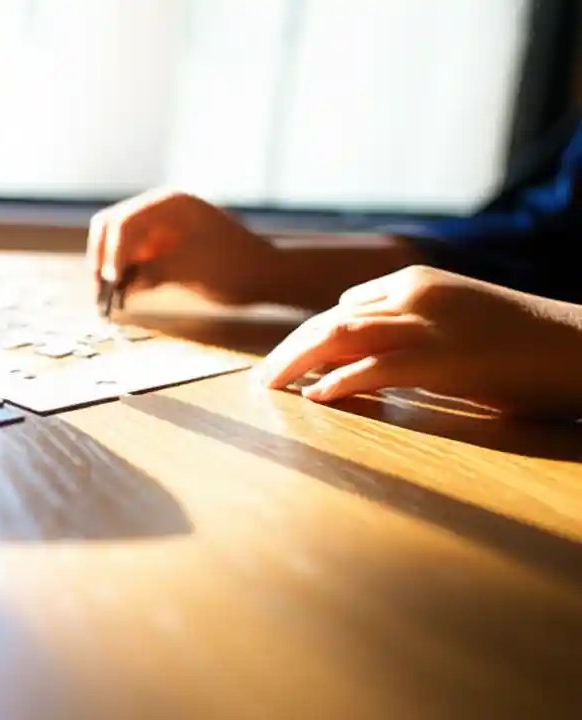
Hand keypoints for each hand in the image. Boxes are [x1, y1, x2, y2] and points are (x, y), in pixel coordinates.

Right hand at [87, 189, 279, 304]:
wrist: (267, 277)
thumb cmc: (235, 268)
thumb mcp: (190, 269)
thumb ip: (151, 272)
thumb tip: (118, 284)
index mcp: (169, 205)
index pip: (124, 222)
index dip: (112, 252)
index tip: (111, 281)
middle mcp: (160, 211)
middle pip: (112, 226)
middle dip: (103, 256)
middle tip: (100, 289)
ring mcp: (161, 229)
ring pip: (119, 243)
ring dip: (110, 268)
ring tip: (107, 298)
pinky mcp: (164, 249)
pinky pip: (134, 258)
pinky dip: (126, 275)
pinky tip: (124, 294)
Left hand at [253, 265, 581, 416]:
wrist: (578, 346)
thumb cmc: (521, 341)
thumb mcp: (455, 320)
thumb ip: (408, 326)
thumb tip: (358, 347)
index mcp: (413, 282)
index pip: (343, 309)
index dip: (309, 338)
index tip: (287, 364)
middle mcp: (412, 296)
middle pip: (329, 321)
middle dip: (289, 352)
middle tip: (263, 381)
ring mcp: (426, 325)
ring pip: (338, 338)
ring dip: (296, 363)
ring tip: (271, 388)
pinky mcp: (442, 359)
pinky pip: (376, 368)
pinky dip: (340, 381)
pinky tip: (317, 397)